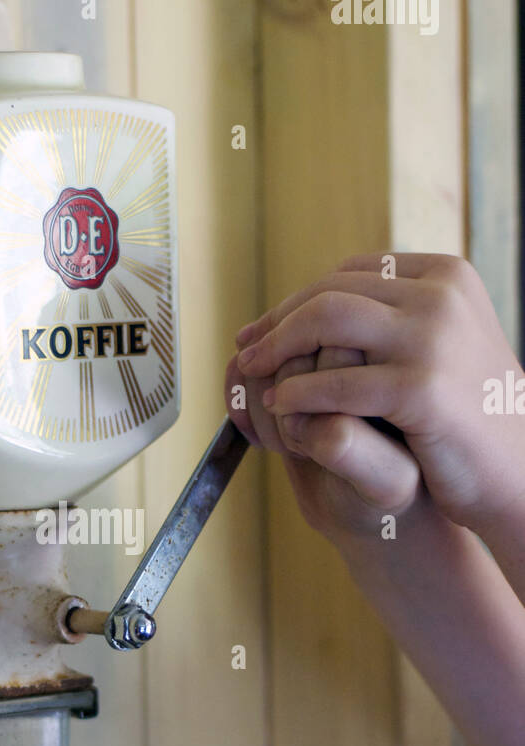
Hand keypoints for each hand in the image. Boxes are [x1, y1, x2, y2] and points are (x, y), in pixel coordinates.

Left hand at [230, 254, 524, 532]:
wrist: (518, 471)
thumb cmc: (468, 418)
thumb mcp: (439, 347)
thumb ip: (392, 320)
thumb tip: (315, 306)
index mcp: (446, 275)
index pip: (349, 274)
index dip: (297, 300)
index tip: (264, 328)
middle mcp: (442, 295)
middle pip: (331, 292)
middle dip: (278, 322)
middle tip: (246, 348)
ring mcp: (434, 339)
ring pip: (327, 322)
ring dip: (279, 348)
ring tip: (253, 372)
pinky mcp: (421, 389)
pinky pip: (338, 383)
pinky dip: (299, 393)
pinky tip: (281, 407)